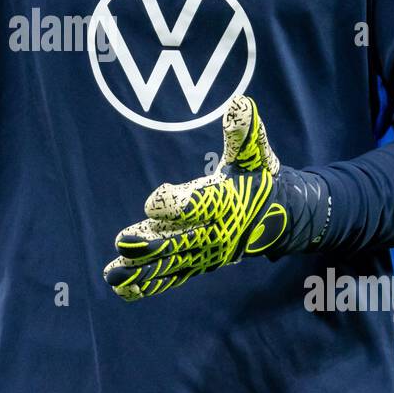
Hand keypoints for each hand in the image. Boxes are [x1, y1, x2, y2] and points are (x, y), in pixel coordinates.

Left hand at [103, 94, 330, 301]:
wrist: (279, 219)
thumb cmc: (259, 180)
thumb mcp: (254, 156)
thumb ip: (245, 134)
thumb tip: (241, 103)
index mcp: (228, 202)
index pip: (202, 205)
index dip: (177, 204)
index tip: (153, 202)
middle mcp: (217, 232)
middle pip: (181, 240)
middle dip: (152, 243)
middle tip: (123, 242)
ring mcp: (206, 253)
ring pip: (171, 263)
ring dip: (142, 270)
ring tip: (113, 273)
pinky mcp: (198, 264)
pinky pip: (173, 277)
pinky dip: (150, 285)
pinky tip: (124, 290)